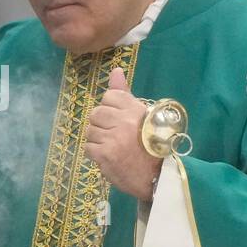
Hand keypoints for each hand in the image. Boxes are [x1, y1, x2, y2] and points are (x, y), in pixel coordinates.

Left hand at [84, 68, 161, 201]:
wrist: (158, 175)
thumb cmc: (151, 143)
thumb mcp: (142, 115)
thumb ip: (124, 94)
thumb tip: (115, 70)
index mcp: (135, 109)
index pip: (109, 96)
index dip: (111, 108)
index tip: (119, 119)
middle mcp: (124, 121)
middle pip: (96, 113)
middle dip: (102, 124)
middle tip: (115, 135)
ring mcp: (113, 139)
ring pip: (90, 131)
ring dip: (98, 140)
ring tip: (113, 147)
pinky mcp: (105, 155)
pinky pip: (88, 148)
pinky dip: (96, 154)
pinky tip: (109, 157)